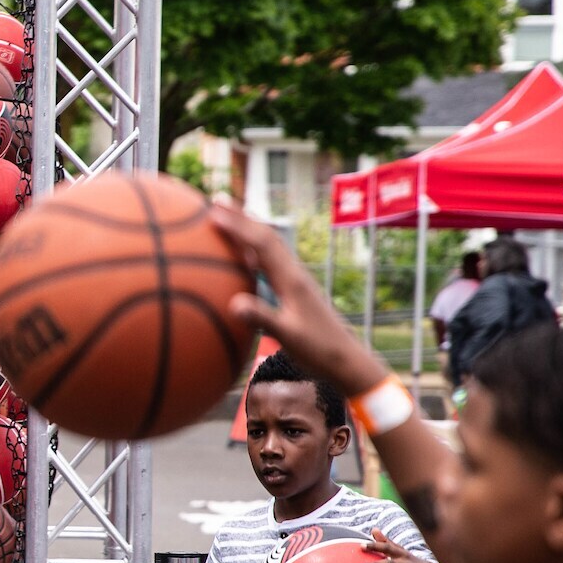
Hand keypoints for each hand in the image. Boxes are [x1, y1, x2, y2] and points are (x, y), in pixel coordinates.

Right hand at [207, 204, 388, 394]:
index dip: (238, 225)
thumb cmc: (319, 351)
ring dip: (248, 231)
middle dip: (242, 217)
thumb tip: (233, 304)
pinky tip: (242, 260)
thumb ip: (262, 318)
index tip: (214, 210)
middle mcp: (295, 275)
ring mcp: (296, 283)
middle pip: (266, 237)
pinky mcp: (296, 293)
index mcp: (292, 280)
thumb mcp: (288, 337)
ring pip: (269, 248)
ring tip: (227, 220)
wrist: (348, 361)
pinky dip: (252, 254)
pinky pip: (269, 265)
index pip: (262, 244)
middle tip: (217, 201)